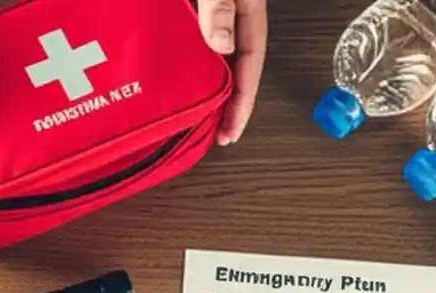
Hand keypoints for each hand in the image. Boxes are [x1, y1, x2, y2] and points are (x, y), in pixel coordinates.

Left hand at [197, 0, 267, 144]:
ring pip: (220, 58)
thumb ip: (221, 6)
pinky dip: (194, 66)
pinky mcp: (198, 9)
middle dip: (231, 104)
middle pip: (239, 68)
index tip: (232, 130)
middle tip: (221, 136)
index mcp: (249, 10)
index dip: (242, 101)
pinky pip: (197, 43)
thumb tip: (223, 45)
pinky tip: (184, 80)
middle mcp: (236, 16)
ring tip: (205, 117)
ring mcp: (217, 13)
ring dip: (214, 87)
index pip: (250, 63)